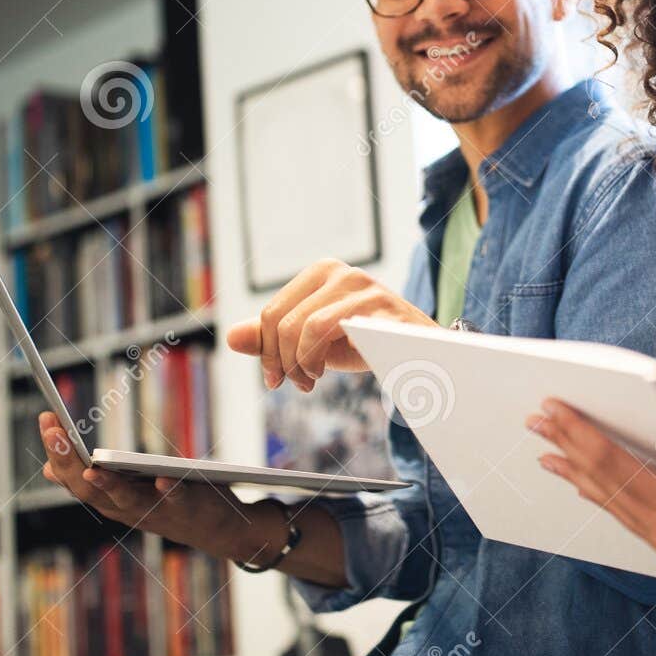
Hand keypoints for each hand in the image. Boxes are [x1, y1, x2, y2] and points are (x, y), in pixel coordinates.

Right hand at [36, 411, 274, 562]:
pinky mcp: (187, 506)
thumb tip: (47, 469)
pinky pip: (176, 499)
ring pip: (127, 501)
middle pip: (90, 490)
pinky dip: (169, 489)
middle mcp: (125, 509)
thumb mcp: (124, 493)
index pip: (73, 477)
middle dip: (69, 461)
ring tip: (91, 468)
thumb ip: (90, 481)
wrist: (215, 530)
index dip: (57, 450)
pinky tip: (162, 477)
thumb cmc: (165, 503)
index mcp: (109, 500)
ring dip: (108, 486)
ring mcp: (155, 510)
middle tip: (54, 431)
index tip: (45, 417)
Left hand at [225, 259, 437, 390]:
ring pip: (306, 327)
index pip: (272, 312)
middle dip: (282, 361)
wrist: (423, 352)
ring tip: (311, 380)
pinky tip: (325, 372)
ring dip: (301, 364)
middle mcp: (342, 272)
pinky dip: (320, 358)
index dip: (266, 351)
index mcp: (322, 272)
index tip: (275, 378)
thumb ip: (275, 336)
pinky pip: (335, 330)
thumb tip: (232, 337)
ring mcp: (364, 288)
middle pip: (284, 321)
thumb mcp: (315, 339)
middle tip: (296, 383)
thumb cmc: (368, 341)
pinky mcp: (383, 310)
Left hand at [526, 382, 655, 570]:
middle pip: (603, 484)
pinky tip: (587, 486)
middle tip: (535, 424)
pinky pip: (627, 518)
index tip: (553, 410)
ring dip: (578, 476)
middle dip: (567, 450)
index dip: (579, 433)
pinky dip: (603, 496)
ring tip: (547, 456)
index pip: (613, 463)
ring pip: (610, 505)